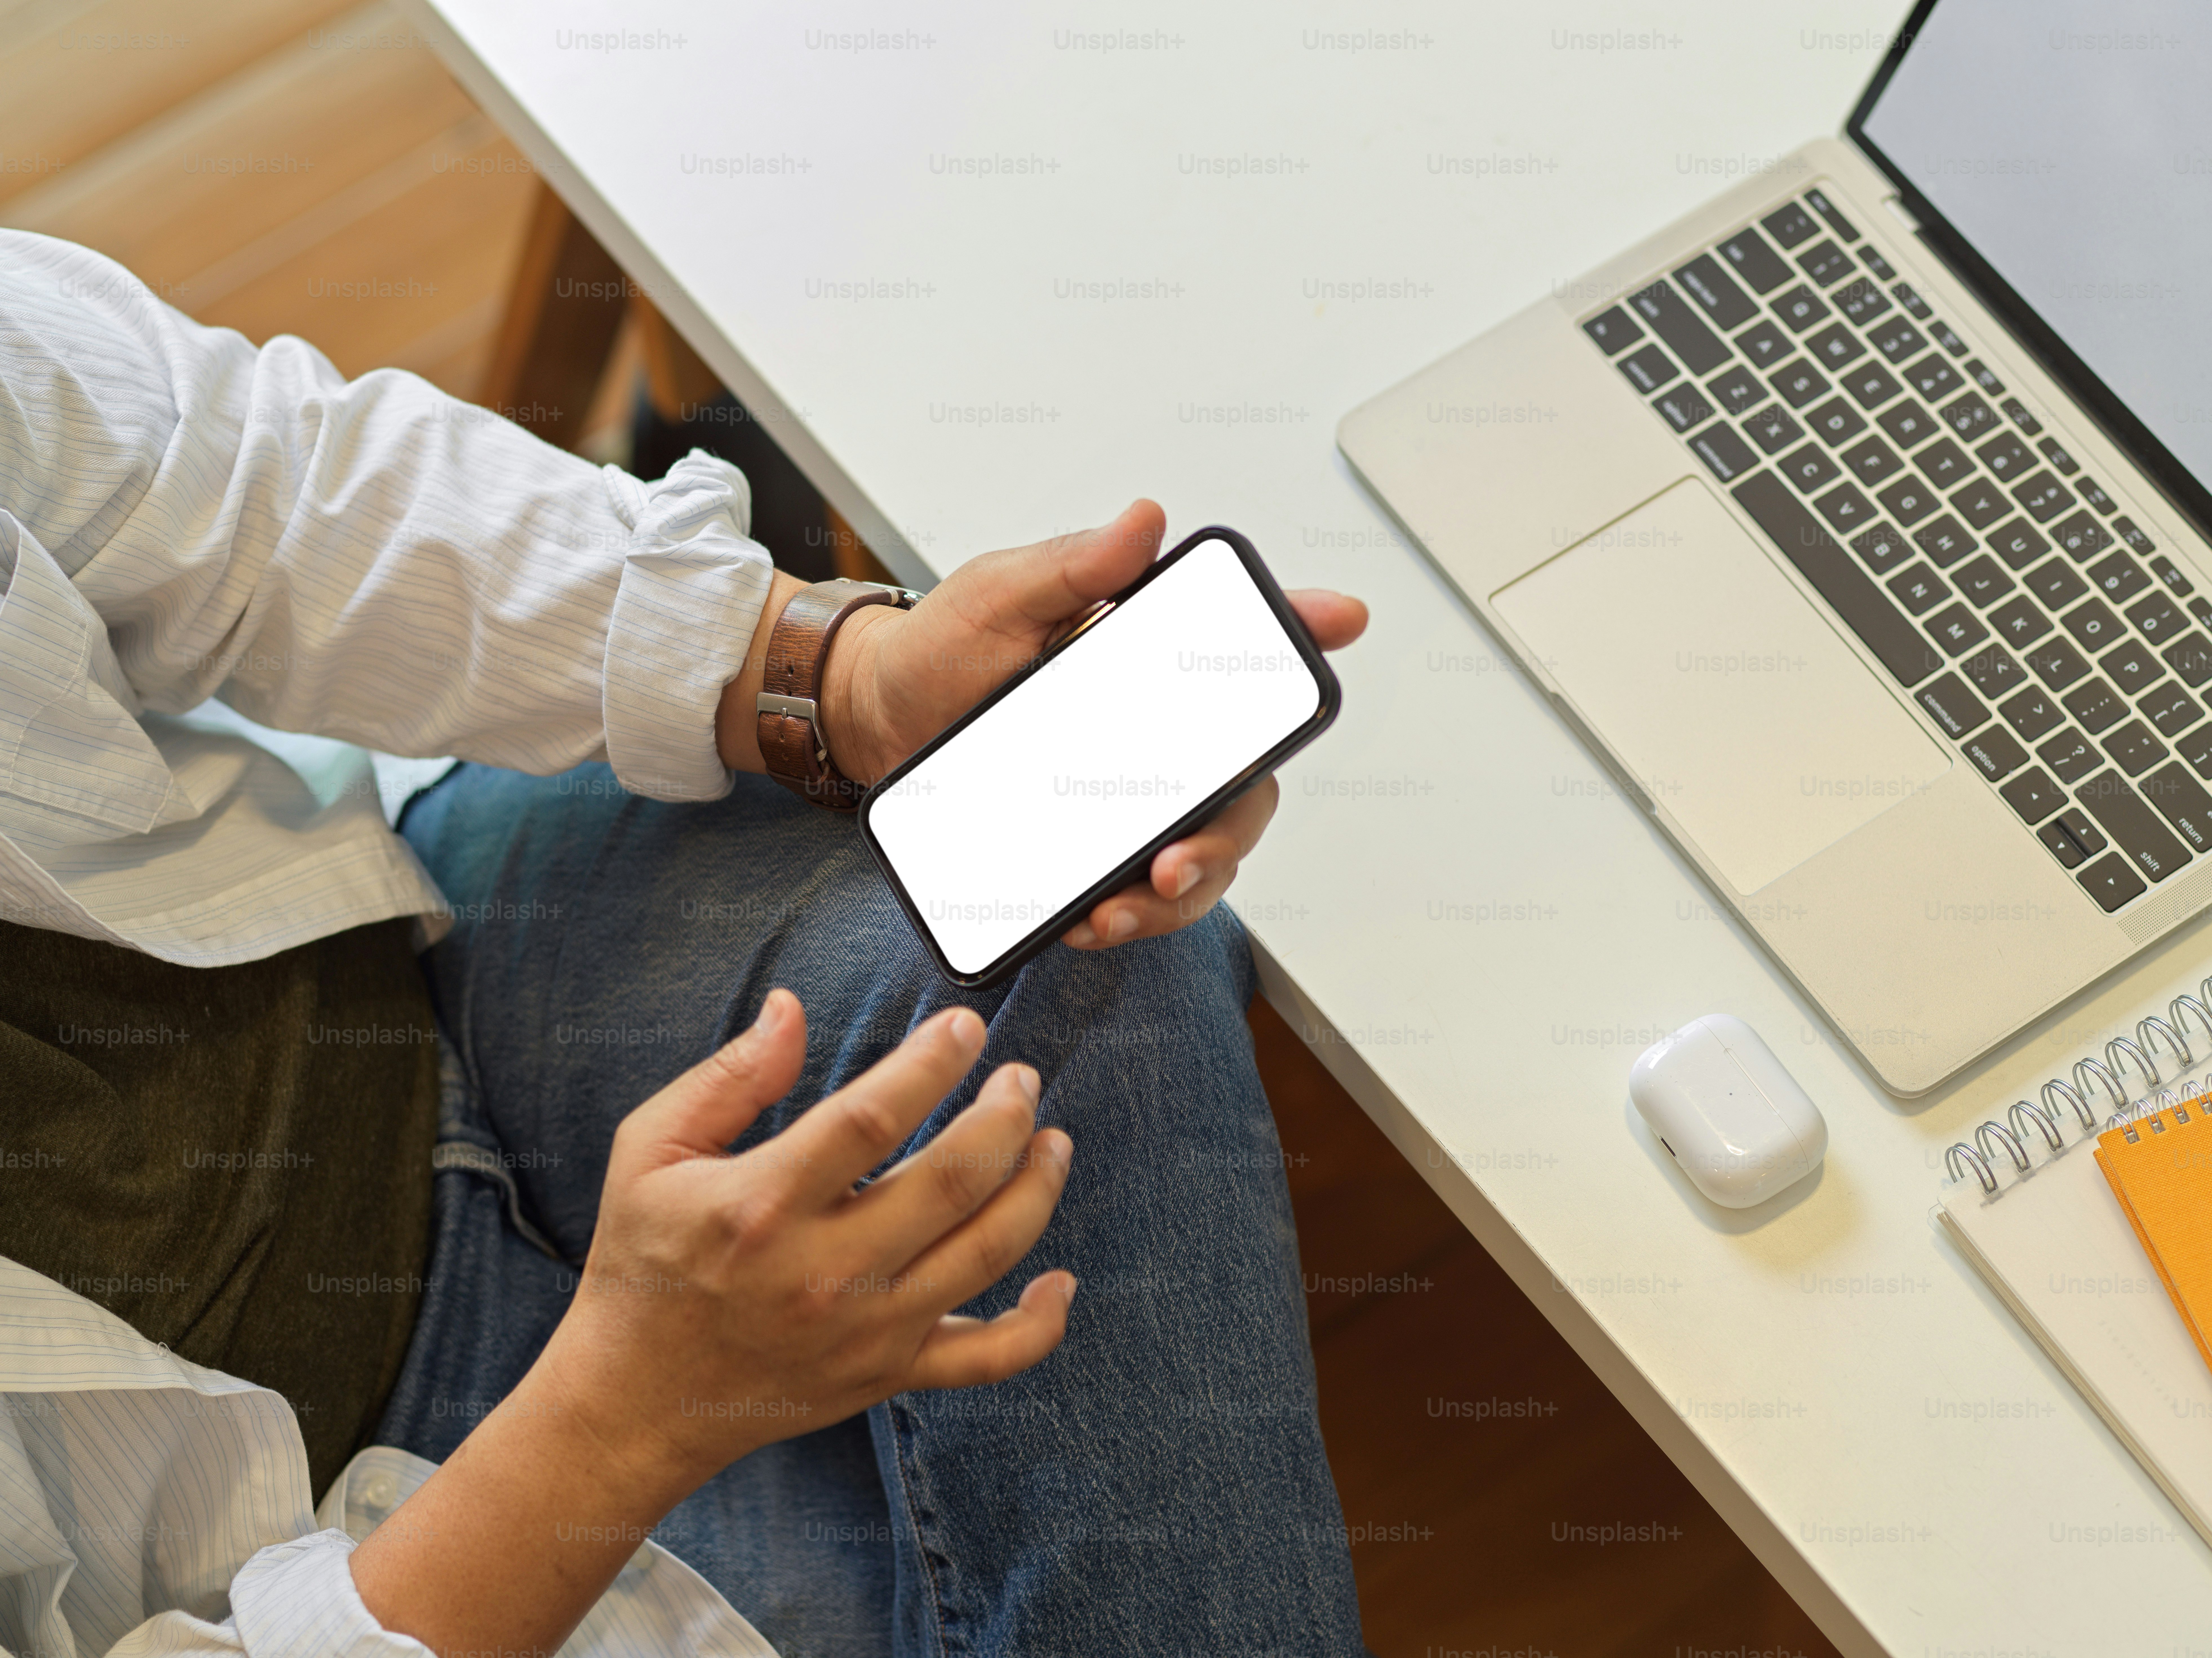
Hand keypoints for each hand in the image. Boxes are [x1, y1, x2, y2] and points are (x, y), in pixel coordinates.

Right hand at [350, 991, 1072, 1653]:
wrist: (631, 1401)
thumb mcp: (649, 1153)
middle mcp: (822, 1272)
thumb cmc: (643, 1263)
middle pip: (951, 1180)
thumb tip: (790, 1008)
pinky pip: (989, 1359)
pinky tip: (1062, 1280)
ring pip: (985, 1253)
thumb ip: (727, 1076)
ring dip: (1036, 1189)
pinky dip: (1039, 1324)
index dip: (931, 1063)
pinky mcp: (886, 1376)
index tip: (965, 1027)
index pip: (871, 1117)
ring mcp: (865, 1331)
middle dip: (1005, 1118)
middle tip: (1021, 1079)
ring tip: (1052, 1141)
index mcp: (760, 1206)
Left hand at [759, 500, 1367, 949]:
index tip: (1339, 618)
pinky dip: (1126, 916)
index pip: (1244, 646)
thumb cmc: (942, 646)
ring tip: (1116, 912)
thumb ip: (1074, 564)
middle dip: (1224, 835)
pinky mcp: (1094, 846)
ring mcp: (1132, 796)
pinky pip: (1138, 894)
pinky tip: (1088, 922)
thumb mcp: (999, 593)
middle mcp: (1160, 733)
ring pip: (1201, 856)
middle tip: (1175, 864)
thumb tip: (1144, 519)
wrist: (875, 714)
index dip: (1301, 631)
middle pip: (1240, 788)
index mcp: (1149, 660)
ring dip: (1176, 895)